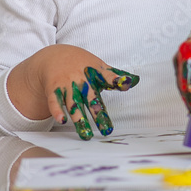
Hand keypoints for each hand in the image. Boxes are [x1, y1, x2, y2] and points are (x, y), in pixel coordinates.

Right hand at [18, 45, 138, 140]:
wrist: (55, 55)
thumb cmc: (81, 63)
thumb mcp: (99, 66)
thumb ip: (115, 75)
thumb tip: (135, 80)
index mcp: (95, 74)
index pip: (109, 77)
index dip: (118, 80)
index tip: (126, 84)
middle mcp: (82, 81)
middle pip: (91, 99)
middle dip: (98, 114)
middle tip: (107, 130)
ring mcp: (68, 85)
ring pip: (74, 104)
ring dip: (79, 119)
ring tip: (86, 135)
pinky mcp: (54, 89)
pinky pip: (55, 101)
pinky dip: (57, 110)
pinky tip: (62, 121)